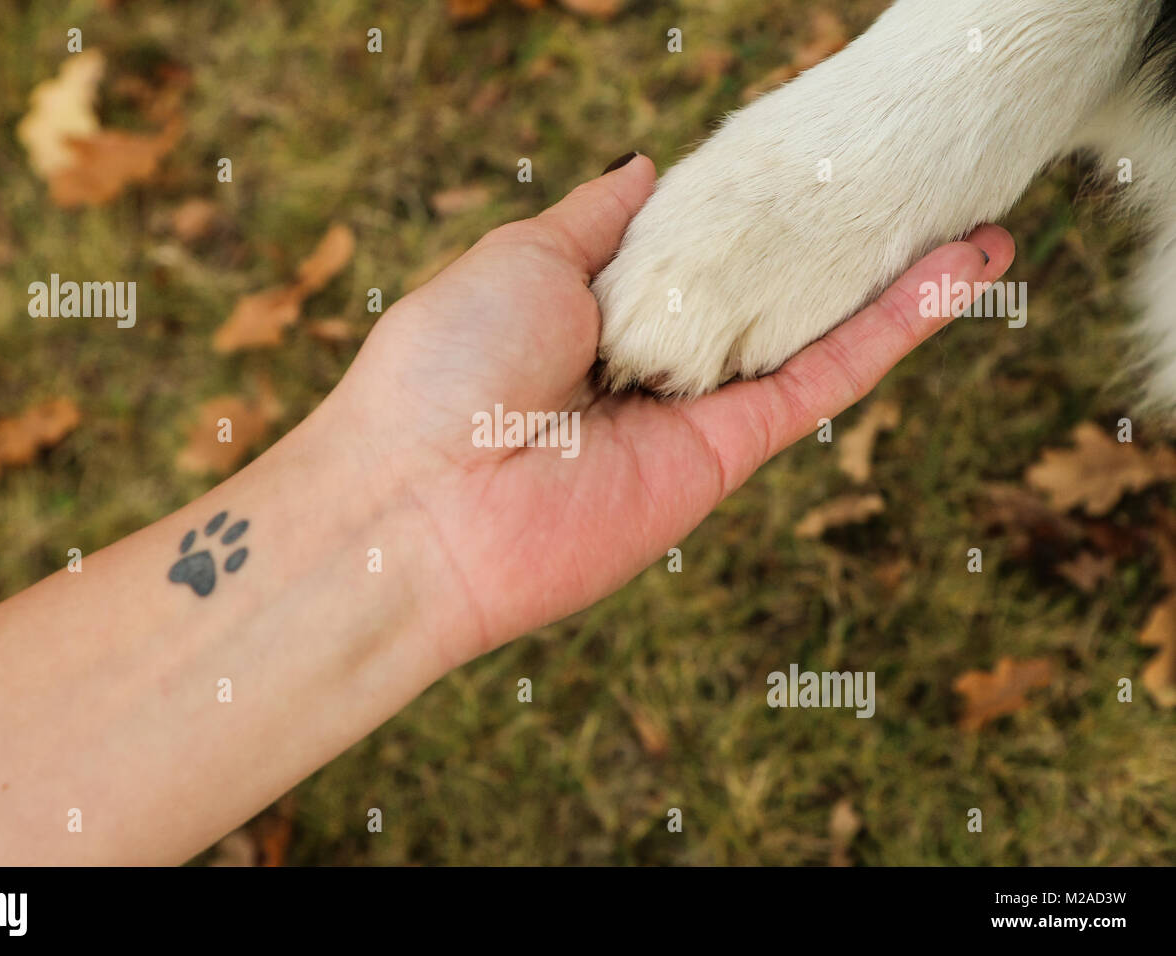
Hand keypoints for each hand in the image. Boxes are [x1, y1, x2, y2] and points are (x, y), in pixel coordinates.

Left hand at [329, 155, 1014, 665]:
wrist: (420, 506)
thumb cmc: (446, 366)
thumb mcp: (521, 257)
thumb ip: (595, 220)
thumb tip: (648, 168)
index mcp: (592, 308)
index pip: (694, 248)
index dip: (756, 206)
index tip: (813, 161)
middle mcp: (650, 362)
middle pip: (766, 292)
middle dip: (839, 244)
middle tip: (910, 185)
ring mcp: (693, 413)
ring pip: (811, 335)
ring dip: (894, 282)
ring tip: (973, 221)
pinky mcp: (726, 458)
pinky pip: (822, 382)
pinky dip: (893, 330)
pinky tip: (959, 272)